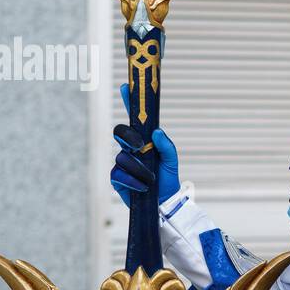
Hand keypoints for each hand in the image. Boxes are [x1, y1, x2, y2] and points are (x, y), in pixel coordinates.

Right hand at [109, 83, 180, 205]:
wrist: (163, 203)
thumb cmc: (167, 179)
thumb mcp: (171, 161)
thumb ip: (167, 146)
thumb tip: (157, 132)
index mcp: (143, 140)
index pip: (134, 118)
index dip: (129, 101)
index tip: (126, 86)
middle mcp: (130, 148)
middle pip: (119, 132)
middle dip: (128, 137)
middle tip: (139, 146)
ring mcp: (122, 162)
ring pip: (121, 157)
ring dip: (139, 169)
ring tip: (150, 179)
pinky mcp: (117, 178)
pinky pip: (118, 174)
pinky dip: (133, 181)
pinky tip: (142, 187)